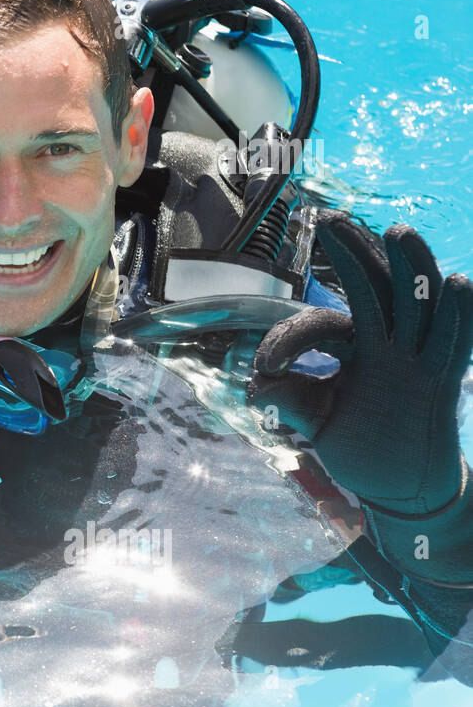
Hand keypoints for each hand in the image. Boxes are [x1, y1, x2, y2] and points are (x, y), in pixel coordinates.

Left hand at [247, 211, 472, 514]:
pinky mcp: (438, 385)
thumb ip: (285, 398)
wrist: (398, 488)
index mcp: (360, 348)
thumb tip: (255, 384)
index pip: (328, 321)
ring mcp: (417, 363)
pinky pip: (455, 344)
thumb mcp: (312, 417)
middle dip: (355, 252)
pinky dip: (461, 315)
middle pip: (379, 287)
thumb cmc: (356, 446)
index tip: (264, 368)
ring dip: (409, 266)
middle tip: (330, 219)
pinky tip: (461, 282)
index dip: (292, 336)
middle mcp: (390, 346)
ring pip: (418, 304)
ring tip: (395, 231)